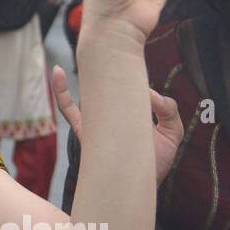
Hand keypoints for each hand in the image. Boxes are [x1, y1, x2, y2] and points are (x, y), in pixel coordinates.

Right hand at [52, 64, 182, 183]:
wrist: (139, 189)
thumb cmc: (154, 164)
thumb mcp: (172, 135)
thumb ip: (169, 112)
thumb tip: (151, 94)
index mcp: (132, 113)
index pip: (130, 88)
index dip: (138, 83)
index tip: (147, 94)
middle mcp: (112, 114)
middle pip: (104, 83)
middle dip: (102, 62)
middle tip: (104, 40)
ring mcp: (97, 122)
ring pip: (86, 92)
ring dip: (83, 72)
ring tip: (80, 51)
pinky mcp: (85, 132)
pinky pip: (69, 110)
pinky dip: (61, 92)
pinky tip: (58, 73)